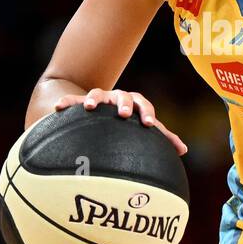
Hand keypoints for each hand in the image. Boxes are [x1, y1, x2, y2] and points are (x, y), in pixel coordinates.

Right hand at [54, 88, 188, 155]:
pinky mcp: (82, 103)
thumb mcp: (144, 129)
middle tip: (124, 114)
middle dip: (124, 103)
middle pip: (124, 96)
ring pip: (97, 94)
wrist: (107, 110)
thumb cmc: (130, 124)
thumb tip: (183, 150)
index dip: (148, 113)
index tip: (149, 124)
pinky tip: (59, 108)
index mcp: (136, 104)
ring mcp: (100, 99)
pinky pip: (72, 100)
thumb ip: (163, 138)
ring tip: (89, 107)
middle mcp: (119, 98)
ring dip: (94, 98)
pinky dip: (67, 103)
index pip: (145, 105)